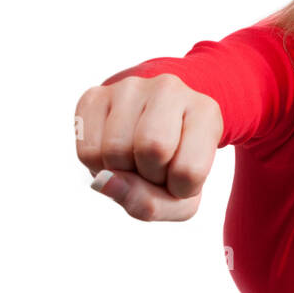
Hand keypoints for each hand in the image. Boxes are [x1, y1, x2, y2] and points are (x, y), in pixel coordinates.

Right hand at [75, 73, 223, 220]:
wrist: (152, 133)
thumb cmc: (173, 167)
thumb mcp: (180, 198)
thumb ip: (150, 205)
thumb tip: (103, 181)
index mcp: (205, 111)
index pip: (189, 171)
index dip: (180, 190)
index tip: (181, 177)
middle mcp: (169, 88)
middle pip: (152, 149)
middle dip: (148, 176)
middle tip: (154, 168)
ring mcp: (130, 87)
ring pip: (115, 150)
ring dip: (120, 172)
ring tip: (133, 160)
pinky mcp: (95, 95)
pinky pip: (87, 150)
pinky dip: (97, 167)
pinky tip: (112, 155)